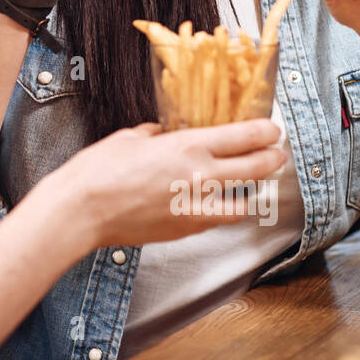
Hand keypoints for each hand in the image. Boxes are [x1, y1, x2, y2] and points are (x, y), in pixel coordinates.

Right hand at [58, 119, 284, 247]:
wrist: (83, 210)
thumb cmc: (99, 170)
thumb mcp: (129, 138)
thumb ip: (155, 134)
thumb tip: (162, 133)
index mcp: (189, 146)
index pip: (244, 137)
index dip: (265, 133)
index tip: (273, 130)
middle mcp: (201, 177)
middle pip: (255, 168)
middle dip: (272, 159)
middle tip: (277, 154)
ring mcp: (196, 207)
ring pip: (243, 202)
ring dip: (251, 192)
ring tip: (250, 185)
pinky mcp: (185, 229)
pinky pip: (217, 220)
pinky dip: (222, 211)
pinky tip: (216, 205)